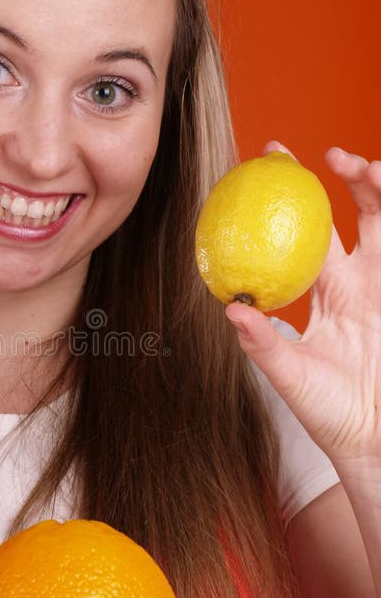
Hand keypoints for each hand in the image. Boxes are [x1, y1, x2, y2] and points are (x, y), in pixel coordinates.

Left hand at [226, 143, 379, 477]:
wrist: (376, 443)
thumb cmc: (330, 414)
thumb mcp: (292, 376)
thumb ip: (264, 345)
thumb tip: (231, 309)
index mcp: (326, 291)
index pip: (308, 232)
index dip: (291, 196)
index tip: (268, 160)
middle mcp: (361, 280)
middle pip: (357, 211)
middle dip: (346, 174)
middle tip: (322, 153)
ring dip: (380, 188)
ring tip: (366, 168)